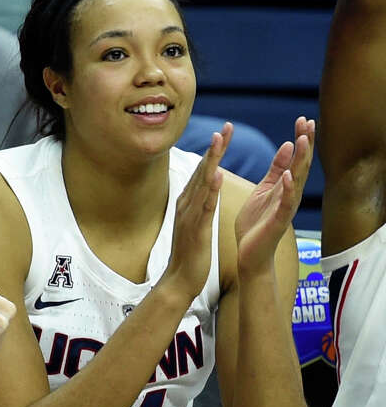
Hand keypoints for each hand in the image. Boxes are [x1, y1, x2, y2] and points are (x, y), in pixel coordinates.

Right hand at [162, 123, 228, 297]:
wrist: (179, 280)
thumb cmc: (190, 254)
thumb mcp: (193, 224)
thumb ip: (198, 205)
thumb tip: (204, 191)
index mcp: (188, 203)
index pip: (202, 172)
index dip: (214, 151)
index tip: (225, 132)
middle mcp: (186, 204)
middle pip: (202, 171)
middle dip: (215, 148)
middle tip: (226, 127)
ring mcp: (190, 216)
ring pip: (202, 183)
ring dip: (212, 161)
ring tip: (221, 142)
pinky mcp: (196, 229)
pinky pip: (204, 206)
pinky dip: (210, 190)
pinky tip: (217, 176)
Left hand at [234, 116, 314, 274]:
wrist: (249, 254)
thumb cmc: (256, 223)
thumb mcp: (265, 190)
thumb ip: (276, 170)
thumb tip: (288, 145)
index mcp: (283, 186)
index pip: (296, 158)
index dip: (301, 139)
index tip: (303, 118)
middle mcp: (289, 195)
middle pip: (300, 165)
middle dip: (305, 144)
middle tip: (309, 122)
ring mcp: (285, 208)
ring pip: (296, 181)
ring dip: (300, 161)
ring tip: (302, 140)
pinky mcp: (277, 222)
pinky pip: (285, 204)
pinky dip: (287, 189)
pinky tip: (289, 176)